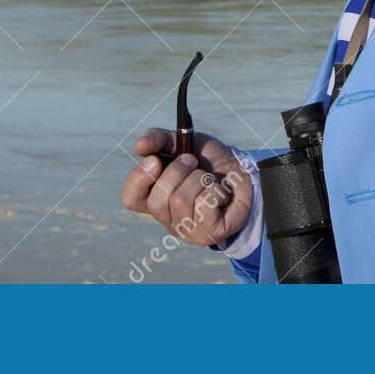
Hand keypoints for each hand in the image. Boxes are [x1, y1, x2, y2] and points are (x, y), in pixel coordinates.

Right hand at [119, 128, 253, 246]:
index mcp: (154, 196)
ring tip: (209, 178)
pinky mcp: (209, 234)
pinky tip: (220, 193)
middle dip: (178, 172)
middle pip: (157, 201)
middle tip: (193, 162)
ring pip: (181, 200)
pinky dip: (215, 190)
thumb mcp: (183, 142)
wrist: (243, 171)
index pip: (130, 198)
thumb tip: (139, 146)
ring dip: (200, 179)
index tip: (155, 160)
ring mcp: (187, 230)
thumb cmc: (209, 161)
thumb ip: (159, 139)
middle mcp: (167, 217)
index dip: (138, 179)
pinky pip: (204, 206)